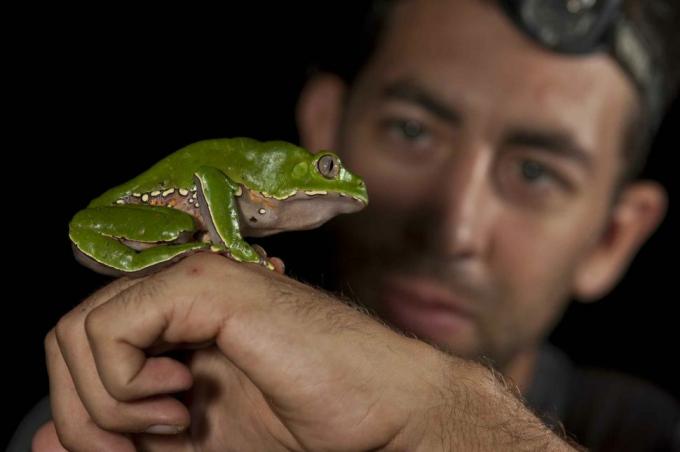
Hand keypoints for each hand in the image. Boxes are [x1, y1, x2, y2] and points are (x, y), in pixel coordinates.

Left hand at [39, 252, 455, 450]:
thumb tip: (39, 443)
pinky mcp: (208, 285)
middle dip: (84, 417)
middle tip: (141, 448)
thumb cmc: (302, 424)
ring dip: (102, 404)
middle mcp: (176, 293)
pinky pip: (109, 330)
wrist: (380, 413)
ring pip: (76, 333)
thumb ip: (120, 438)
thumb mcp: (193, 444)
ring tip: (171, 422)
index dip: (82, 412)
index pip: (82, 351)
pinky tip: (180, 398)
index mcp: (174, 324)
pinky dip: (122, 384)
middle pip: (67, 342)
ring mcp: (191, 281)